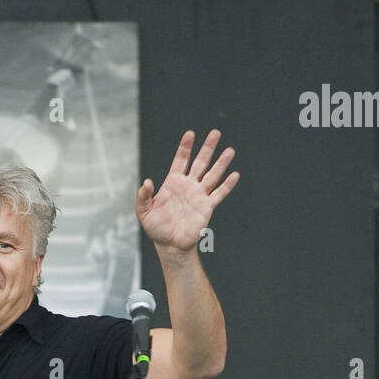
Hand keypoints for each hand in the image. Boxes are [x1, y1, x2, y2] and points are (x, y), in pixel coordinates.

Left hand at [135, 129, 238, 252]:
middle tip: (216, 132)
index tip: (191, 134)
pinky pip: (219, 194)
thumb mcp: (144, 211)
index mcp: (173, 182)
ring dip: (221, 163)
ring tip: (230, 151)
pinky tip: (235, 175)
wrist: (170, 246)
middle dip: (208, 147)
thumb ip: (143, 196)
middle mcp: (188, 185)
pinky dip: (227, 185)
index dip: (185, 147)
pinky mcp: (207, 207)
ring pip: (212, 175)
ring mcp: (199, 195)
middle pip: (200, 162)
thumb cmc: (156, 228)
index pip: (181, 160)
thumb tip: (146, 182)